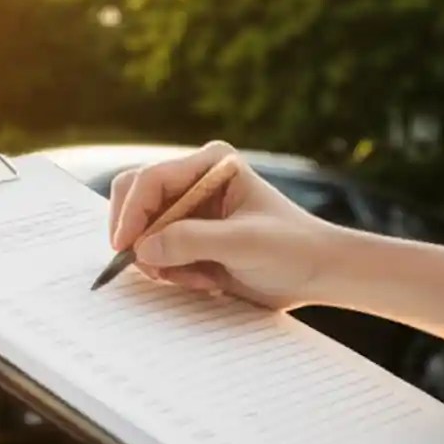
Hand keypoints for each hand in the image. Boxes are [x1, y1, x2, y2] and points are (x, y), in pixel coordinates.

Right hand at [109, 141, 333, 309]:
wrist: (317, 273)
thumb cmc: (293, 248)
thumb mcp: (244, 243)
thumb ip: (192, 241)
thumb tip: (142, 248)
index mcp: (210, 163)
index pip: (151, 179)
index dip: (132, 213)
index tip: (125, 248)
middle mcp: (194, 180)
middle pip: (134, 197)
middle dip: (139, 235)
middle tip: (153, 268)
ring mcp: (188, 209)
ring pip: (140, 230)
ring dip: (160, 260)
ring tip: (200, 277)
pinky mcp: (187, 237)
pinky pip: (154, 252)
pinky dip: (170, 271)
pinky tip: (205, 280)